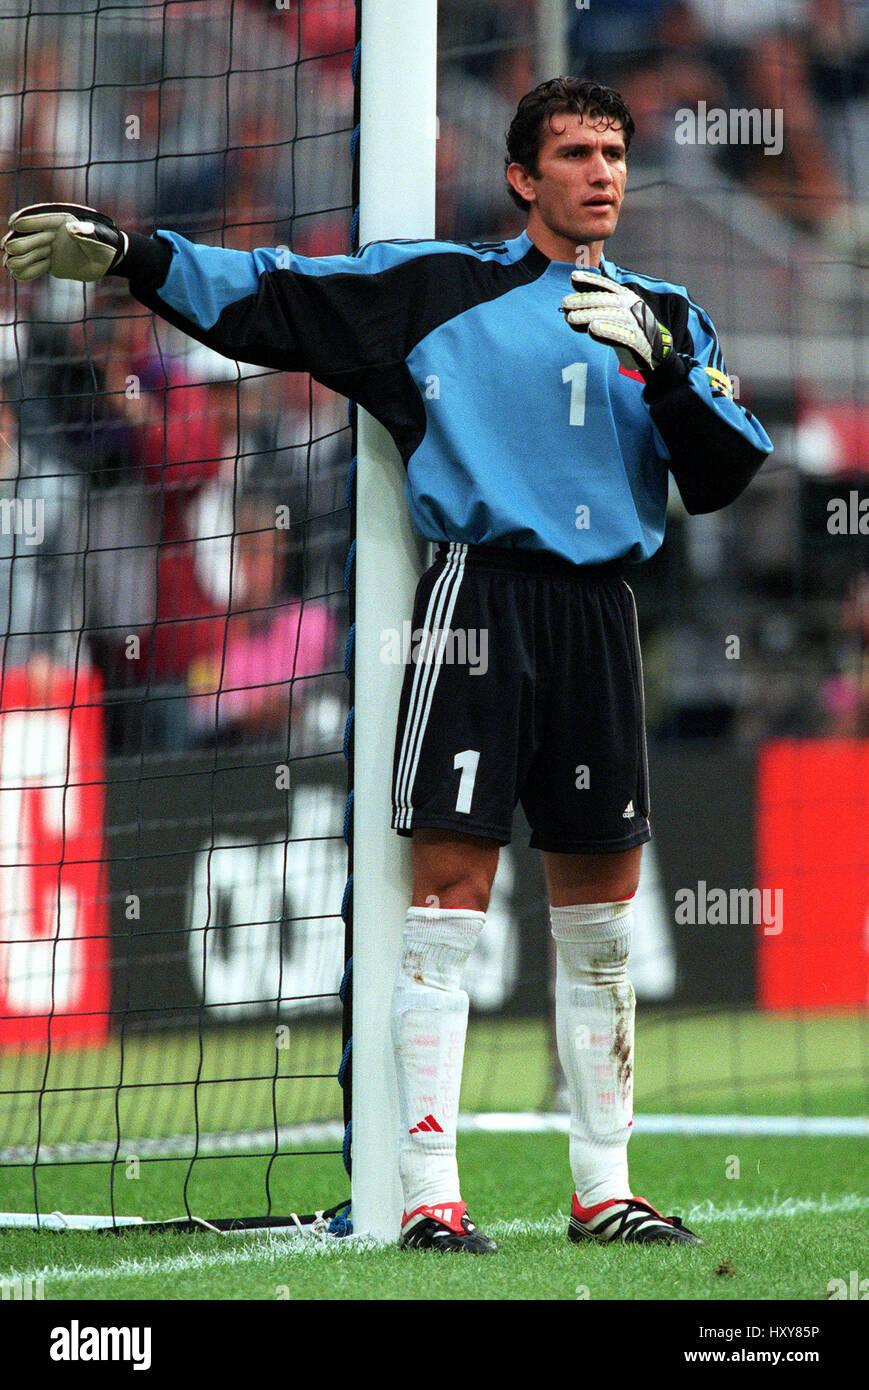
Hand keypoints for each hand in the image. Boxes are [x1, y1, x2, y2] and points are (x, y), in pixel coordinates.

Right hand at [2, 202, 127, 282]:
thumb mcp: (100, 239)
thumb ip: (86, 233)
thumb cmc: (105, 244)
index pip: (40, 218)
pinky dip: (25, 271)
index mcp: (61, 219)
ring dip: (18, 258)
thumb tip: (70, 229)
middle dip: (19, 242)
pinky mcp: (49, 262)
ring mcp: (48, 248)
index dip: (28, 221)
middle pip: (28, 236)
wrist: (106, 261)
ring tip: (10, 264)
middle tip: (9, 249)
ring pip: (27, 252)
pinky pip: (33, 267)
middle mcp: (50, 232)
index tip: (15, 225)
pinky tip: (16, 275)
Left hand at [561, 270, 672, 374]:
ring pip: (611, 315)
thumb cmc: (627, 330)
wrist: (654, 351)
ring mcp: (635, 323)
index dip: (590, 281)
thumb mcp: (613, 314)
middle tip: (565, 304)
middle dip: (584, 300)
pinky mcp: (637, 341)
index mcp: (625, 297)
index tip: (573, 278)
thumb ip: (595, 308)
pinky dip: (607, 331)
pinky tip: (593, 329)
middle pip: (606, 300)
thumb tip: (567, 304)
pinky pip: (621, 335)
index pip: (606, 286)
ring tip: (571, 318)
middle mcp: (631, 306)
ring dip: (590, 315)